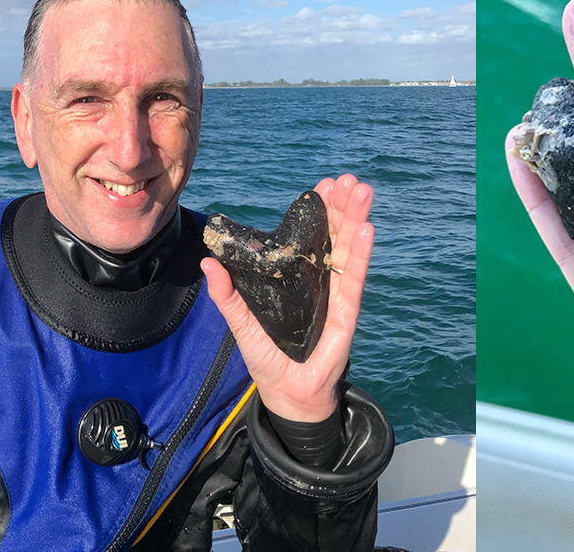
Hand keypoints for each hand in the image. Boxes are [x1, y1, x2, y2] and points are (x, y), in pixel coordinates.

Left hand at [201, 174, 374, 422]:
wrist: (288, 394)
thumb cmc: (268, 358)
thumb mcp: (241, 324)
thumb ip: (227, 295)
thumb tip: (207, 262)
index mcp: (296, 276)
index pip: (310, 235)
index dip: (317, 209)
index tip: (322, 184)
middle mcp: (320, 280)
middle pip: (334, 235)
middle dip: (341, 206)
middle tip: (348, 180)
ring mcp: (336, 294)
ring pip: (348, 249)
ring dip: (356, 219)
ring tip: (363, 192)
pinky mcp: (347, 313)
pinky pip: (354, 280)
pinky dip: (360, 254)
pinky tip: (367, 229)